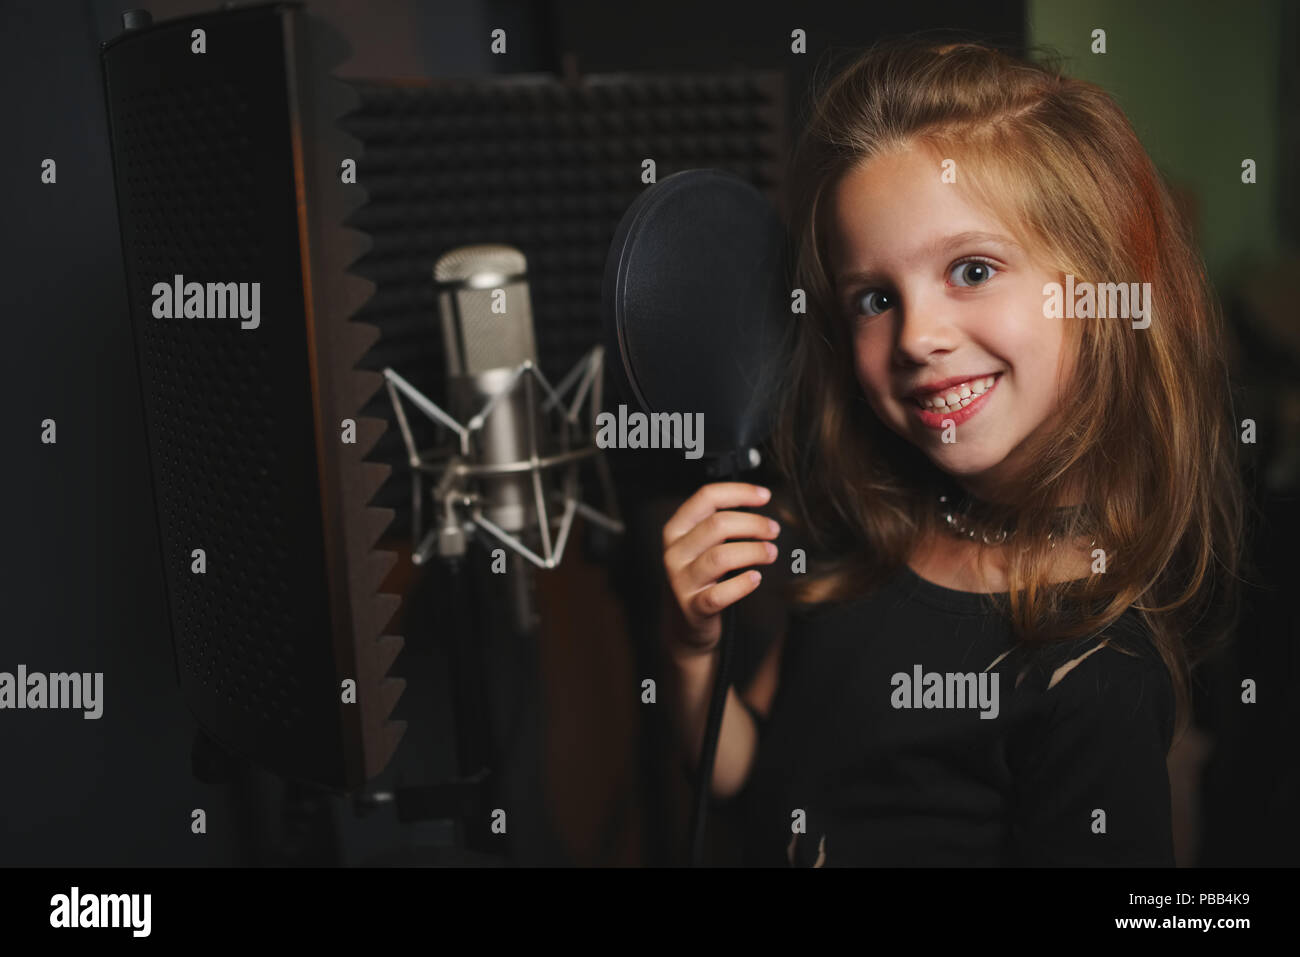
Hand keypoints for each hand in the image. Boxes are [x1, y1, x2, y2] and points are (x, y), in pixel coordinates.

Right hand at [661, 482, 779, 658]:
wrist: (683, 624)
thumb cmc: (700, 576)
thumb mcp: (700, 545)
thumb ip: (719, 522)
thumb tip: (757, 499)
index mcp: (676, 530)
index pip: (706, 498)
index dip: (739, 492)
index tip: (765, 496)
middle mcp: (674, 552)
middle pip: (717, 525)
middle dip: (753, 524)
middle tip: (773, 531)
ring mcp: (680, 581)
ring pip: (720, 557)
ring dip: (753, 551)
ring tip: (771, 553)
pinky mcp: (692, 607)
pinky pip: (720, 594)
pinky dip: (742, 584)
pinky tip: (756, 578)